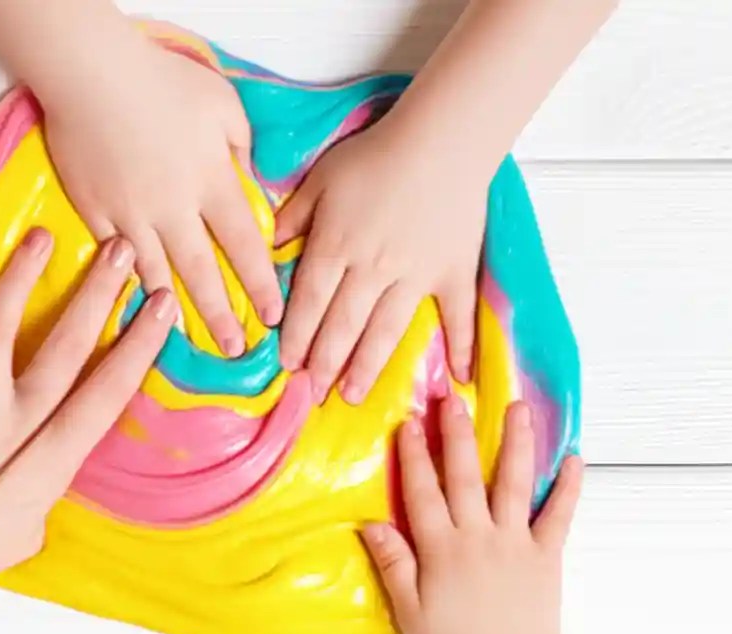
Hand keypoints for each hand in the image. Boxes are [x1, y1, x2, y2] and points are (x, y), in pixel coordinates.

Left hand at [0, 228, 176, 606]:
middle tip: (122, 252)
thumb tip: (51, 434)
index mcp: (45, 474)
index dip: (135, 349)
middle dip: (98, 298)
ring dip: (26, 278)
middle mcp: (9, 435)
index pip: (103, 398)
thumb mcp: (23, 531)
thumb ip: (45, 478)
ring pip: (2, 330)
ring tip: (44, 239)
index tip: (161, 310)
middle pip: (65, 352)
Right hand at [40, 41, 281, 356]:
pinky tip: (135, 304)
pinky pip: (113, 257)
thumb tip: (248, 179)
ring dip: (173, 312)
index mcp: (211, 182)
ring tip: (186, 341)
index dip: (262, 284)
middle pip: (202, 273)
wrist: (91, 74)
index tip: (276, 317)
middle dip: (222, 316)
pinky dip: (125, 283)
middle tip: (236, 351)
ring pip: (156, 274)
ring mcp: (130, 214)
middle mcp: (174, 208)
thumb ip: (241, 148)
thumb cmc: (161, 81)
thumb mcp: (223, 106)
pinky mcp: (94, 211)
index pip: (245, 245)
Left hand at [273, 120, 485, 402]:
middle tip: (312, 394)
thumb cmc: (376, 154)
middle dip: (323, 363)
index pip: (309, 301)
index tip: (287, 365)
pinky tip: (460, 378)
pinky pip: (457, 316)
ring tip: (351, 396)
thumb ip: (294, 217)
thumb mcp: (321, 179)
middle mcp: (371, 269)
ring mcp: (415, 275)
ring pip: (385, 331)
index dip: (296, 336)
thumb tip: (269, 249)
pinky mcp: (452, 273)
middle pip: (342, 325)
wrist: (441, 140)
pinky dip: (461, 346)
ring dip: (367, 367)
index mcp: (335, 246)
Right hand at [361, 396, 586, 633]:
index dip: (413, 456)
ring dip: (515, 443)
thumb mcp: (410, 611)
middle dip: (457, 434)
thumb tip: (371, 524)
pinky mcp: (547, 553)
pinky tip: (574, 459)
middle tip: (453, 399)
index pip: (422, 492)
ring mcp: (516, 541)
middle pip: (464, 476)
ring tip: (517, 408)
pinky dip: (568, 487)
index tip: (408, 423)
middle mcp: (479, 535)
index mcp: (442, 548)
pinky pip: (559, 514)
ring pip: (513, 483)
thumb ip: (393, 564)